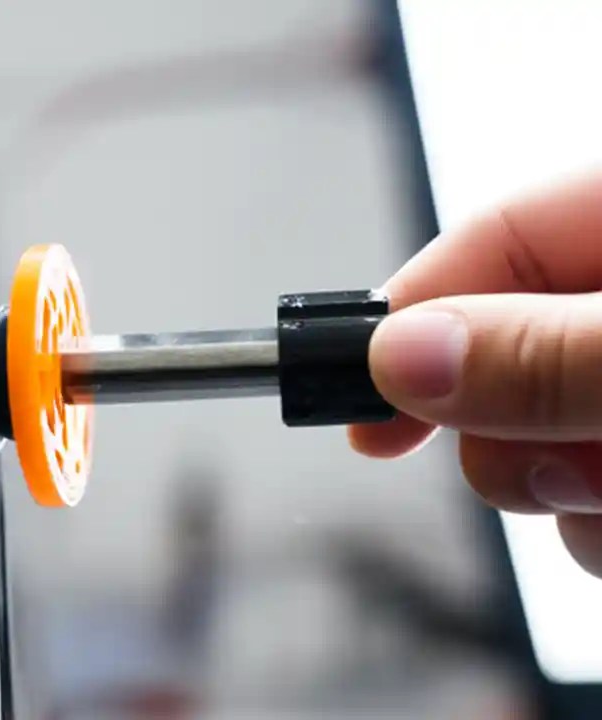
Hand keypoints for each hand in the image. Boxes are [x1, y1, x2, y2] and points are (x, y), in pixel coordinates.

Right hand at [349, 170, 601, 577]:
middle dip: (506, 433)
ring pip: (549, 443)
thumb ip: (547, 357)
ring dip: (567, 498)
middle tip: (536, 470)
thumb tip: (401, 356)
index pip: (500, 236)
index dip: (418, 310)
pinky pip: (595, 500)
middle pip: (509, 354)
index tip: (359, 393)